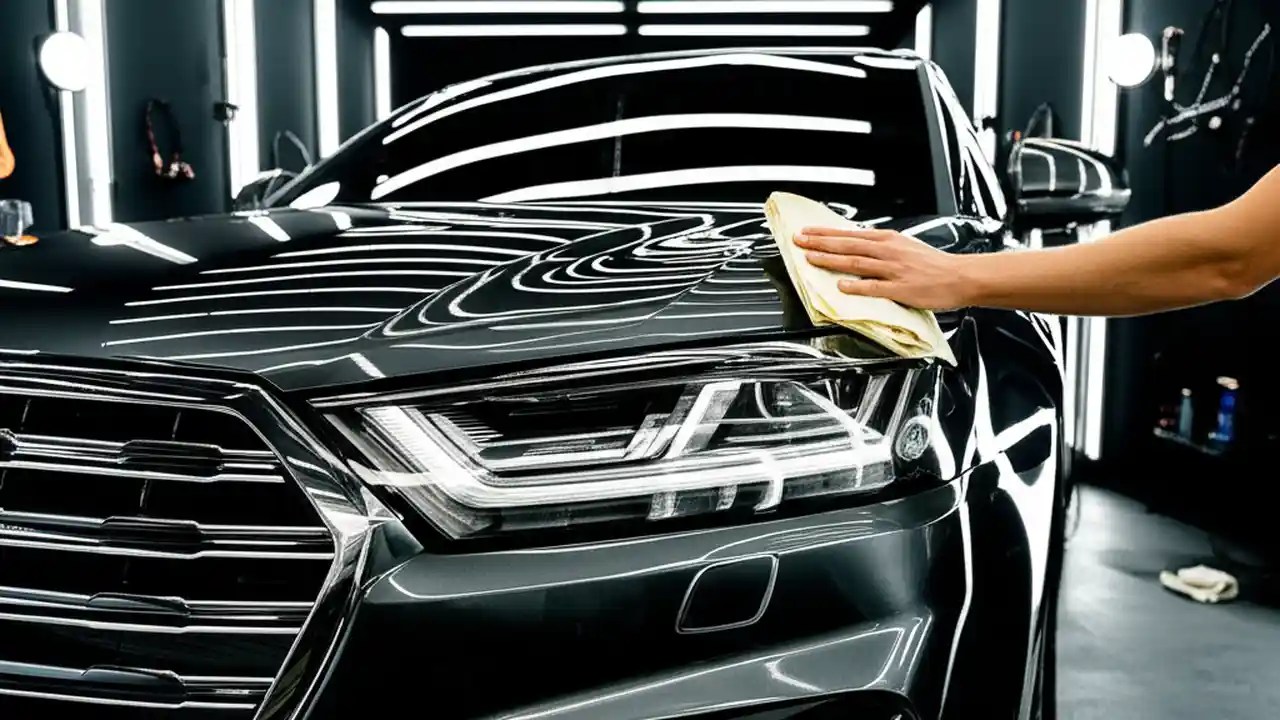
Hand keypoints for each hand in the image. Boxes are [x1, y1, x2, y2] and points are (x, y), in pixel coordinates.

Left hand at [794, 226, 972, 309]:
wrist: (959, 276)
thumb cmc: (933, 264)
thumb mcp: (904, 246)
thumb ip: (880, 247)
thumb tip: (856, 245)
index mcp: (888, 240)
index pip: (850, 234)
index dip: (825, 233)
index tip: (807, 232)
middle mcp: (888, 251)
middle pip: (848, 245)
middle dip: (820, 243)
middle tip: (799, 241)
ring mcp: (893, 270)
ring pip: (856, 263)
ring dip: (831, 260)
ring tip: (811, 259)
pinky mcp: (900, 288)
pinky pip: (874, 287)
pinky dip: (856, 286)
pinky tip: (840, 286)